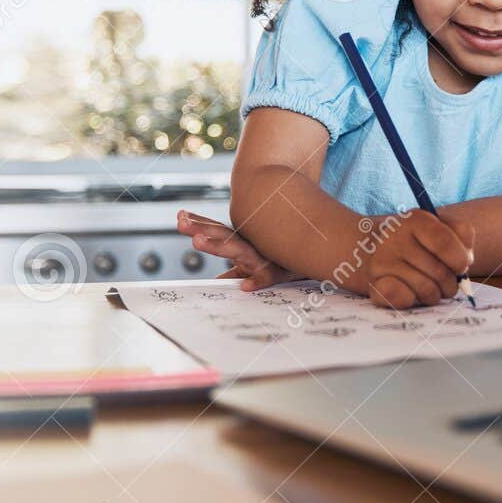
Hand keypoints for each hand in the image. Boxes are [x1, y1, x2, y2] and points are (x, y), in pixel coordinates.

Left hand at [176, 210, 300, 291]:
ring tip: (197, 241)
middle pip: (223, 235)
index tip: (180, 216)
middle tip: (181, 224)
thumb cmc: (284, 260)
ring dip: (218, 246)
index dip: (200, 223)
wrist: (321, 253)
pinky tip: (244, 287)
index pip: (218, 231)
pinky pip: (268, 277)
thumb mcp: (257, 265)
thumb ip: (236, 272)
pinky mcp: (280, 271)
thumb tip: (218, 283)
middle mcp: (252, 246)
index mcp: (244, 243)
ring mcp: (264, 257)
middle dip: (201, 229)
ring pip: (239, 250)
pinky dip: (257, 281)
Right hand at [355, 209, 475, 309]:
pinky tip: (410, 293)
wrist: (375, 251)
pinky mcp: (374, 284)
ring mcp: (381, 261)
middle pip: (440, 272)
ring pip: (427, 290)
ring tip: (429, 287)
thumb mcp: (442, 227)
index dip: (460, 260)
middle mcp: (393, 237)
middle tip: (444, 281)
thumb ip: (462, 234)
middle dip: (450, 283)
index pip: (445, 243)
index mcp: (415, 219)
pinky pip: (404, 299)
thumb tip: (465, 260)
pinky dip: (414, 300)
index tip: (461, 266)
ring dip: (435, 295)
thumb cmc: (420, 243)